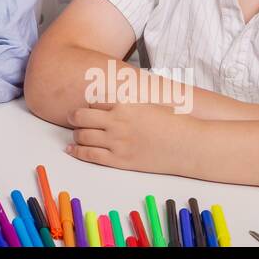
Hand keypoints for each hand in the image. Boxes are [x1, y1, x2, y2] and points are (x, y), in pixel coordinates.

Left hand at [65, 101, 190, 174]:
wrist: (187, 145)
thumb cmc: (172, 123)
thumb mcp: (148, 104)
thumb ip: (128, 101)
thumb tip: (113, 98)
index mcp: (124, 104)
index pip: (92, 101)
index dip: (87, 105)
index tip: (85, 108)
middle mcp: (117, 122)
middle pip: (81, 117)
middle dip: (73, 117)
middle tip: (71, 118)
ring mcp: (117, 142)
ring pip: (82, 136)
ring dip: (76, 134)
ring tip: (77, 134)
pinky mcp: (119, 160)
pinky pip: (90, 155)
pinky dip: (77, 151)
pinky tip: (71, 149)